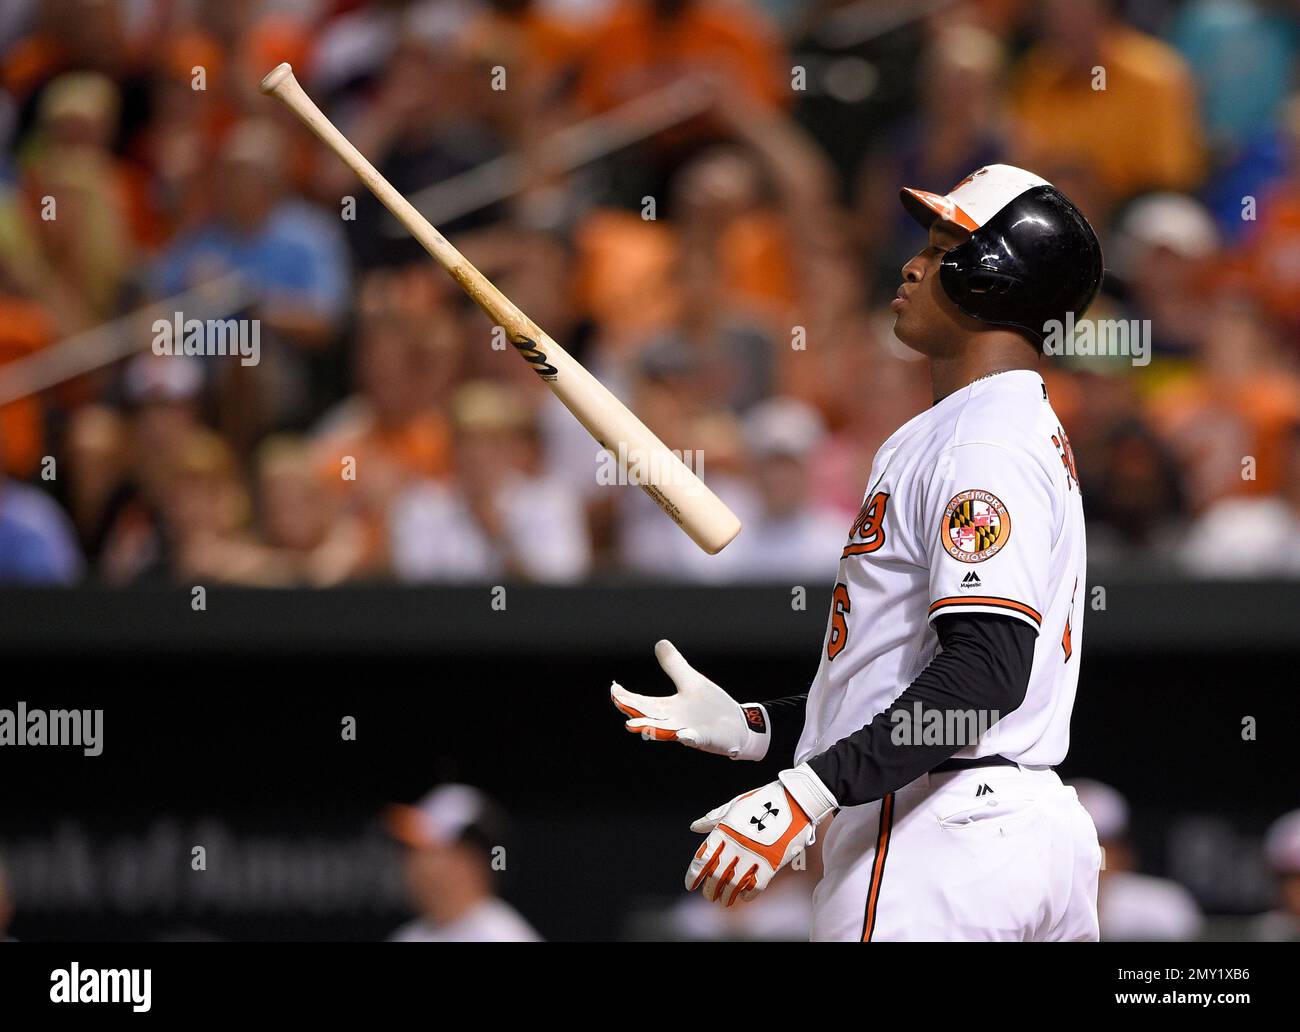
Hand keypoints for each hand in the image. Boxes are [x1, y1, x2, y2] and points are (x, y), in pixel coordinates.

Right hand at [610, 640, 768, 759]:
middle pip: (649, 717)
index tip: (614, 689)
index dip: (628, 697)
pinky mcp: (704, 738)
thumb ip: (674, 666)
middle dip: (633, 711)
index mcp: (669, 708)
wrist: (736, 723)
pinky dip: (688, 737)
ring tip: (631, 725)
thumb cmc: (711, 705)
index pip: (643, 703)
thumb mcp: (691, 682)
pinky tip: (683, 734)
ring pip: (665, 731)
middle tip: (618, 703)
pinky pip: (694, 739)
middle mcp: (674, 722)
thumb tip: (660, 643)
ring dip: (650, 728)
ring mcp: (688, 731)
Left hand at [685, 765, 836, 905]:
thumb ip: (713, 818)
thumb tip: (694, 827)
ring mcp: (754, 854)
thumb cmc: (763, 801)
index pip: (703, 856)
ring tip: (724, 900)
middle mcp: (736, 843)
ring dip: (727, 895)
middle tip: (709, 896)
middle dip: (710, 889)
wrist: (795, 800)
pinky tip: (744, 896)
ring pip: (734, 884)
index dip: (693, 874)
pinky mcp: (772, 863)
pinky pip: (756, 886)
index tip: (690, 885)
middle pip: (717, 874)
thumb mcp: (734, 805)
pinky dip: (748, 894)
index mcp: (725, 829)